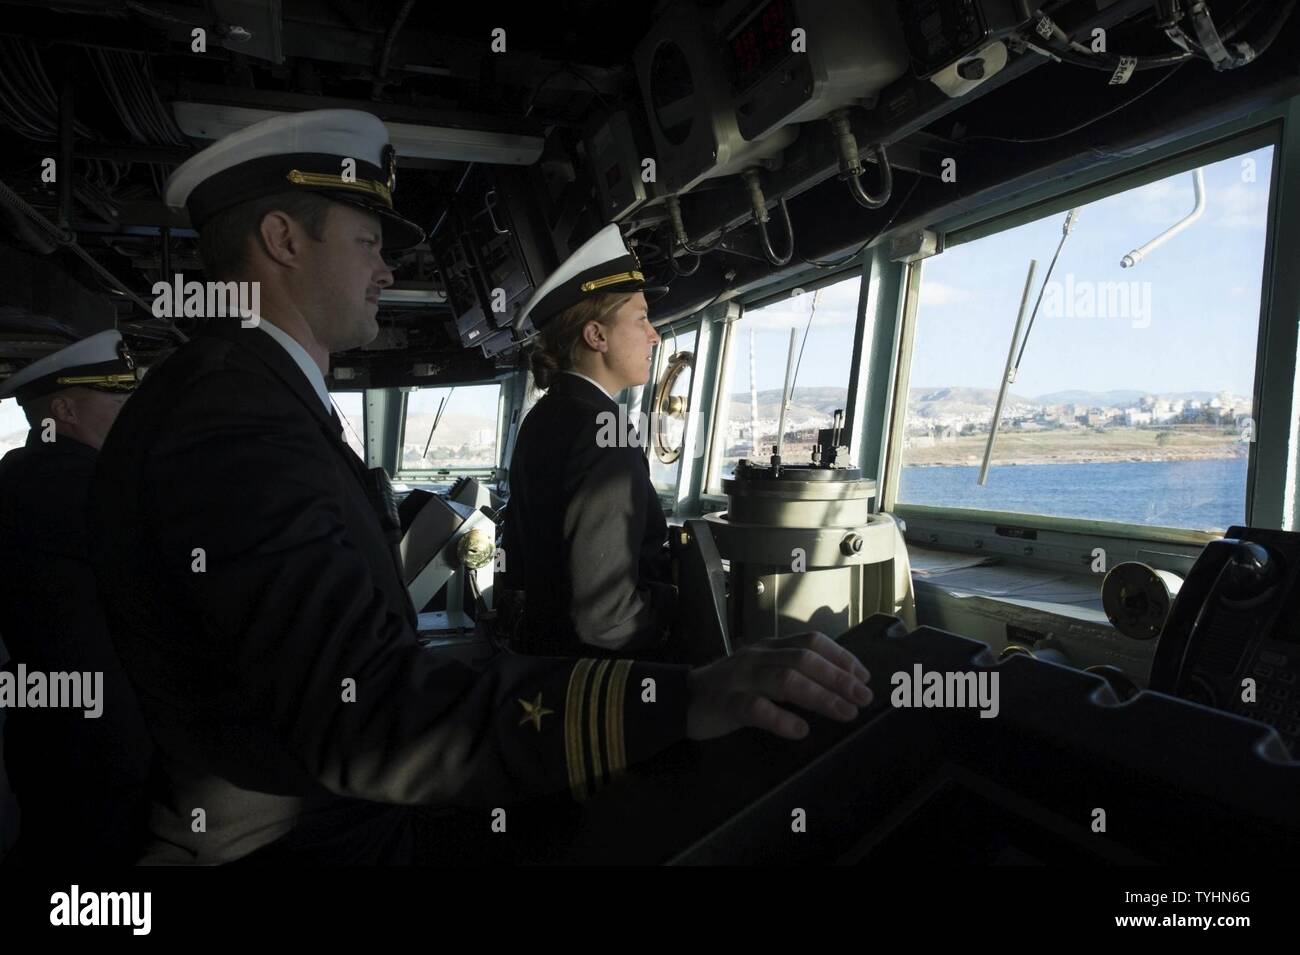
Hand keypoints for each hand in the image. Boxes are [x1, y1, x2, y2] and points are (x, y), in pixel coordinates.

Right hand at [685, 631, 871, 740]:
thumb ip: (792, 671)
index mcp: (769, 647)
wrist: (682, 698)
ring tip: (845, 712)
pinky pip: (757, 709)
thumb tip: (838, 685)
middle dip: (838, 677)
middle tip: (863, 697)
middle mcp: (757, 657)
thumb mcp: (761, 670)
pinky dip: (781, 719)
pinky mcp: (727, 703)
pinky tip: (800, 731)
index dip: (841, 657)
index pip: (811, 641)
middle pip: (803, 659)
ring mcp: (741, 679)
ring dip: (820, 696)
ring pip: (785, 680)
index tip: (864, 676)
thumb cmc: (730, 687)